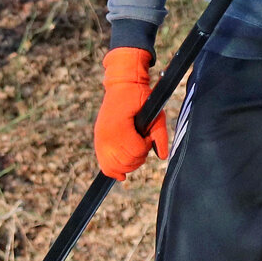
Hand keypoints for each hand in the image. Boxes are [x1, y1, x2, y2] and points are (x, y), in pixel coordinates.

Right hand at [94, 46, 172, 178]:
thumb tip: (163, 156)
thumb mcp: (156, 113)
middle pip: (126, 162)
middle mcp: (106, 136)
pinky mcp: (99, 141)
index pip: (136, 152)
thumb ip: (160, 135)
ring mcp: (100, 139)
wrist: (122, 85)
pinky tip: (121, 175)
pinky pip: (104, 165)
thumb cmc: (140, 98)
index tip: (146, 136)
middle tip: (141, 142)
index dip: (145, 146)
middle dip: (138, 156)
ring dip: (129, 162)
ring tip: (134, 147)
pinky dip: (113, 171)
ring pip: (116, 166)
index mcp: (119, 128)